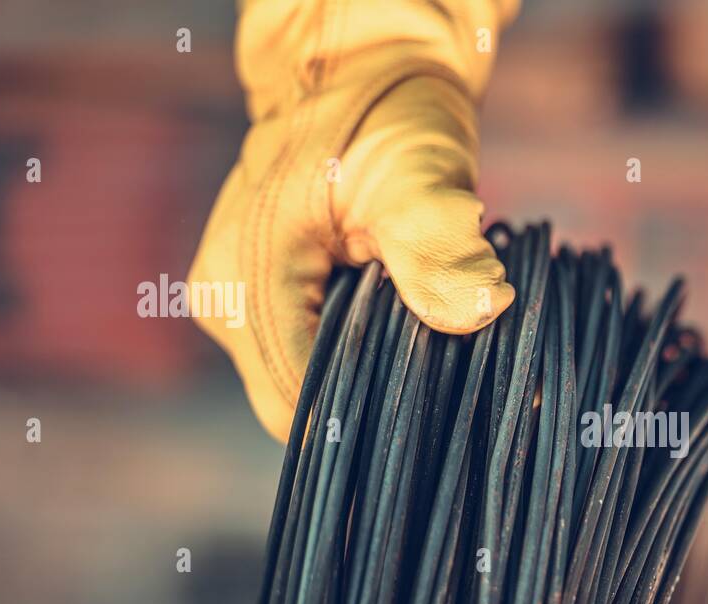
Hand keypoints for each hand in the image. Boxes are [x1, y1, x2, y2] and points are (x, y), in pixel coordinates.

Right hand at [187, 0, 518, 441]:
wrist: (357, 79)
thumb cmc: (383, 117)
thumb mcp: (418, 173)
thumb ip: (439, 246)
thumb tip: (479, 310)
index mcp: (245, 283)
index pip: (300, 404)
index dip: (368, 421)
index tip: (442, 414)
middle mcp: (228, 304)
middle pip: (303, 407)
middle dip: (376, 407)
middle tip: (452, 390)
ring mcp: (242, 305)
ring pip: (310, 387)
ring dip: (373, 384)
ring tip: (436, 363)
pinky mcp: (268, 302)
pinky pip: (316, 356)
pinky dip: (367, 357)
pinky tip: (415, 342)